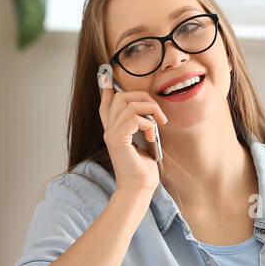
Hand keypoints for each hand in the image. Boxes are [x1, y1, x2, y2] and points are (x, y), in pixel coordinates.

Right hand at [98, 79, 166, 198]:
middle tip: (156, 110)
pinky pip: (135, 118)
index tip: (105, 77)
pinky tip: (151, 137)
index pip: (106, 105)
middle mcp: (109, 130)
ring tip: (159, 122)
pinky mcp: (117, 139)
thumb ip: (140, 127)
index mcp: (114, 130)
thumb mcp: (143, 143)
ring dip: (150, 109)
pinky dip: (149, 125)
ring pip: (128, 104)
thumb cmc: (143, 169)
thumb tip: (149, 113)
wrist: (139, 188)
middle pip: (119, 98)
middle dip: (142, 97)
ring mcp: (111, 134)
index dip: (106, 90)